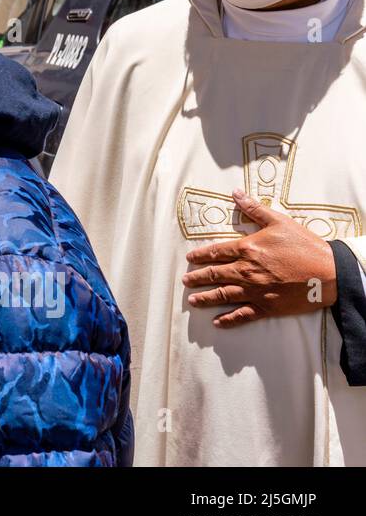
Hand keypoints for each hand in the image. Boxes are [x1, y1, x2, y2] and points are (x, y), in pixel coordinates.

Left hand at [183, 189, 337, 327]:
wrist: (330, 272)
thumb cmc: (305, 245)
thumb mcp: (279, 221)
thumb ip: (254, 209)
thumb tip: (236, 193)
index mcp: (247, 249)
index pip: (215, 252)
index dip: (200, 256)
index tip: (189, 259)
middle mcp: (245, 271)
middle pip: (214, 275)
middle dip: (197, 278)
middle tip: (185, 281)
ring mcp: (255, 290)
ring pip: (223, 295)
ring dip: (205, 299)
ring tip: (192, 300)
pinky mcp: (266, 306)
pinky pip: (242, 315)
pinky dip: (228, 319)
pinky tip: (217, 322)